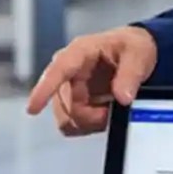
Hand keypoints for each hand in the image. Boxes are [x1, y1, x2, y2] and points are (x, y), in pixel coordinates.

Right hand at [26, 26, 157, 135]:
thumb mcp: (140, 54)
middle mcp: (69, 70)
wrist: (135, 54)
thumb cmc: (133, 47)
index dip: (44, 89)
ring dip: (89, 122)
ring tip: (109, 111)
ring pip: (67, 118)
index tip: (32, 108)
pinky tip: (103, 116)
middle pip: (66, 104)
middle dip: (89, 115)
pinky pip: (72, 124)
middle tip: (112, 111)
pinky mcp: (73, 103)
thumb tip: (122, 97)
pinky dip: (88, 126)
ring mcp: (68, 88)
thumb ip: (131, 75)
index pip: (58, 70)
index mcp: (81, 51)